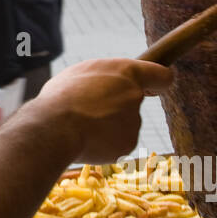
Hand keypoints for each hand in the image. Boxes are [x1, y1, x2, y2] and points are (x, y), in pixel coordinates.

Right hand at [31, 58, 172, 163]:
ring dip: (108, 124)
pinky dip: (105, 142)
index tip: (153, 88)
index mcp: (126, 72)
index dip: (158, 81)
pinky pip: (118, 142)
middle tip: (90, 108)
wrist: (54, 128)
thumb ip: (103, 77)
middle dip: (117, 105)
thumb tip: (107, 84)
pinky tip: (86, 138)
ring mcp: (134, 122)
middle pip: (133, 101)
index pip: (162, 75)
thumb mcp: (81, 73)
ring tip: (81, 124)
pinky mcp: (128, 144)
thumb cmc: (61, 96)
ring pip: (124, 123)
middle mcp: (135, 96)